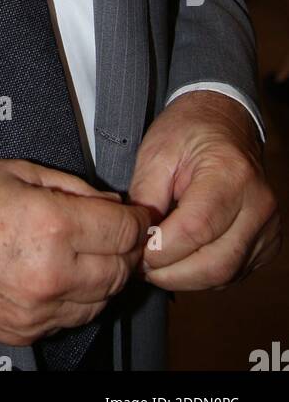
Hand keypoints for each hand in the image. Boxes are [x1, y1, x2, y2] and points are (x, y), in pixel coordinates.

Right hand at [0, 158, 150, 345]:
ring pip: (102, 300)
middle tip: (116, 232)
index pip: (124, 230)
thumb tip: (111, 204)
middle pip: (121, 269)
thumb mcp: (19, 171)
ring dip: (105, 277)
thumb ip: (73, 187)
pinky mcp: (24, 331)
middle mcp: (51, 273)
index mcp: (51, 225)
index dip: (137, 220)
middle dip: (125, 248)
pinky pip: (72, 320)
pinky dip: (77, 299)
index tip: (136, 215)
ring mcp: (38, 309)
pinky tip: (62, 276)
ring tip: (88, 253)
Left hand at [128, 91, 280, 290]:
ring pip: (224, 276)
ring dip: (183, 278)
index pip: (196, 229)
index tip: (134, 250)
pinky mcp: (266, 245)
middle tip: (139, 266)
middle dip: (171, 273)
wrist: (224, 124)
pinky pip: (232, 274)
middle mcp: (258, 205)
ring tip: (154, 263)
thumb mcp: (156, 152)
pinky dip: (200, 275)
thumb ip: (145, 197)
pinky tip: (179, 260)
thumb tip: (137, 241)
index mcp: (231, 174)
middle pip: (215, 264)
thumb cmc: (188, 133)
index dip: (160, 249)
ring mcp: (267, 228)